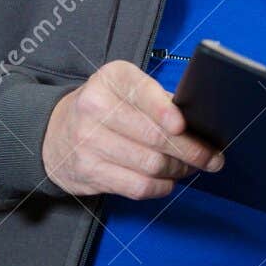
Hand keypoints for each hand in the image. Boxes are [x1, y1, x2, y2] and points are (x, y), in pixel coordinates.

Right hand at [42, 60, 223, 198]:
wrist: (54, 132)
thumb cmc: (104, 108)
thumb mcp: (124, 88)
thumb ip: (158, 100)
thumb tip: (200, 123)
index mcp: (111, 78)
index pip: (143, 93)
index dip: (165, 111)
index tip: (184, 126)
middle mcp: (95, 107)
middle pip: (155, 136)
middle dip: (191, 150)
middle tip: (211, 157)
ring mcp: (89, 142)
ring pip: (151, 164)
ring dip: (180, 170)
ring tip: (191, 167)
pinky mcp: (89, 172)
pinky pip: (138, 186)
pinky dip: (161, 187)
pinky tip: (169, 181)